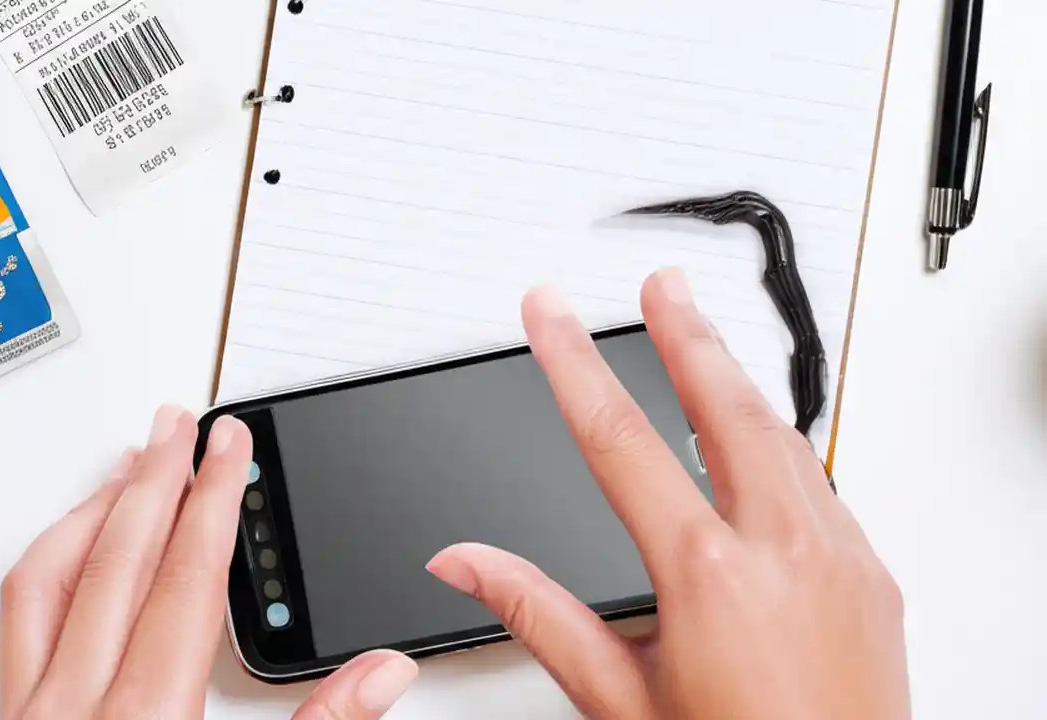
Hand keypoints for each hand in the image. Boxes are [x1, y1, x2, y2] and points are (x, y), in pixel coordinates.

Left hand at [0, 407, 416, 719]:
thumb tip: (383, 673)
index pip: (186, 577)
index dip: (215, 499)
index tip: (231, 445)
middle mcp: (76, 708)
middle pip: (120, 558)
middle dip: (157, 477)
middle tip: (184, 423)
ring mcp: (32, 715)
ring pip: (52, 577)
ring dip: (97, 507)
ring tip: (130, 462)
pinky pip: (21, 616)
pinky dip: (53, 560)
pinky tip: (77, 544)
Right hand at [427, 270, 909, 719]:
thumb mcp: (619, 699)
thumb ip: (537, 614)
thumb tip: (464, 563)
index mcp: (706, 572)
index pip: (619, 438)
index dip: (572, 363)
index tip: (548, 314)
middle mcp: (782, 547)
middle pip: (723, 405)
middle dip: (686, 333)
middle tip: (661, 285)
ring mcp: (839, 556)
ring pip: (784, 435)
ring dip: (737, 380)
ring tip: (705, 341)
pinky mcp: (871, 575)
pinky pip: (821, 482)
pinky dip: (782, 444)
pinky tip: (762, 440)